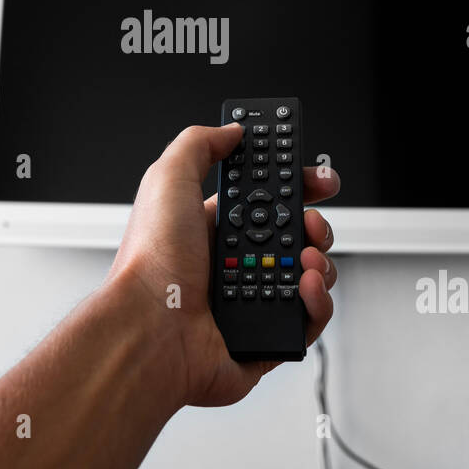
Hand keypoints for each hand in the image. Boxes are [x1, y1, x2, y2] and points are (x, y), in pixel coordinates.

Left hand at [107, 122, 339, 407]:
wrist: (148, 328)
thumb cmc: (149, 260)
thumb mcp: (167, 179)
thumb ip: (199, 144)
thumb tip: (232, 130)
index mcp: (213, 228)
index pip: (265, 201)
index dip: (294, 186)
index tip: (315, 177)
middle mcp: (232, 264)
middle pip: (295, 237)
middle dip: (314, 222)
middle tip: (312, 220)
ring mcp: (251, 302)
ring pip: (309, 276)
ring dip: (319, 259)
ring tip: (305, 257)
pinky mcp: (265, 338)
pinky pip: (308, 319)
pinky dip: (317, 301)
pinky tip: (304, 286)